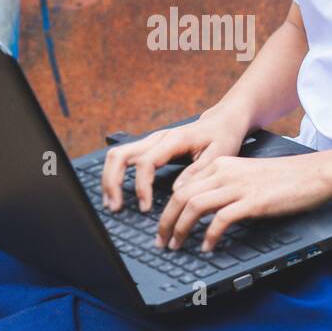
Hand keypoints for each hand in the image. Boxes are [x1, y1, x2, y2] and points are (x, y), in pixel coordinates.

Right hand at [100, 103, 251, 213]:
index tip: (145, 208)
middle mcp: (157, 138)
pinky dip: (114, 175)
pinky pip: (123, 158)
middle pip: (120, 155)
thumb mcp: (219, 156)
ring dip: (108, 179)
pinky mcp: (149, 147)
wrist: (222, 122)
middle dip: (112, 182)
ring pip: (116, 155)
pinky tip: (116, 194)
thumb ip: (197, 172)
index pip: (146, 162)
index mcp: (173, 140)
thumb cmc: (222, 138)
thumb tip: (176, 190)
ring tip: (111, 204)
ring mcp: (150, 141)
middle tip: (115, 207)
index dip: (142, 186)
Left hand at [155, 149, 331, 251]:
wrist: (312, 174)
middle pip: (181, 196)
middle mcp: (224, 173)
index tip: (163, 228)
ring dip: (181, 229)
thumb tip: (203, 210)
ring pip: (194, 206)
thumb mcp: (245, 175)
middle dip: (166, 222)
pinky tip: (208, 248)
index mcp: (220, 165)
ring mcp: (238, 186)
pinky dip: (210, 236)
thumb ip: (224, 186)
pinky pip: (221, 220)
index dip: (167, 210)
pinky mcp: (252, 201)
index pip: (182, 186)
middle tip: (162, 242)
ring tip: (177, 247)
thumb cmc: (282, 178)